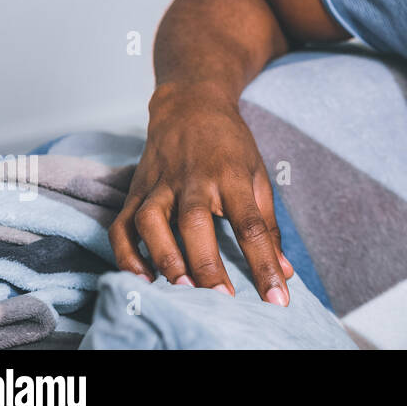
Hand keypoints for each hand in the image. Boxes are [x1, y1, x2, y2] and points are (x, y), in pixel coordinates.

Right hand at [109, 83, 294, 304]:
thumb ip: (268, 225)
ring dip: (164, 256)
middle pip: (196, 222)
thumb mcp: (258, 175)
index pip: (251, 224)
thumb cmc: (230, 146)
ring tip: (181, 291)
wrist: (190, 105)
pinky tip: (141, 278)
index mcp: (231, 175)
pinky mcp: (135, 190)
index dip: (264, 262)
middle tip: (221, 300)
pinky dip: (126, 253)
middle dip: (208, 263)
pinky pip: (121, 224)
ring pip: (152, 220)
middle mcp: (193, 178)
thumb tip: (285, 272)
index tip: (277, 297)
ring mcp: (160, 184)